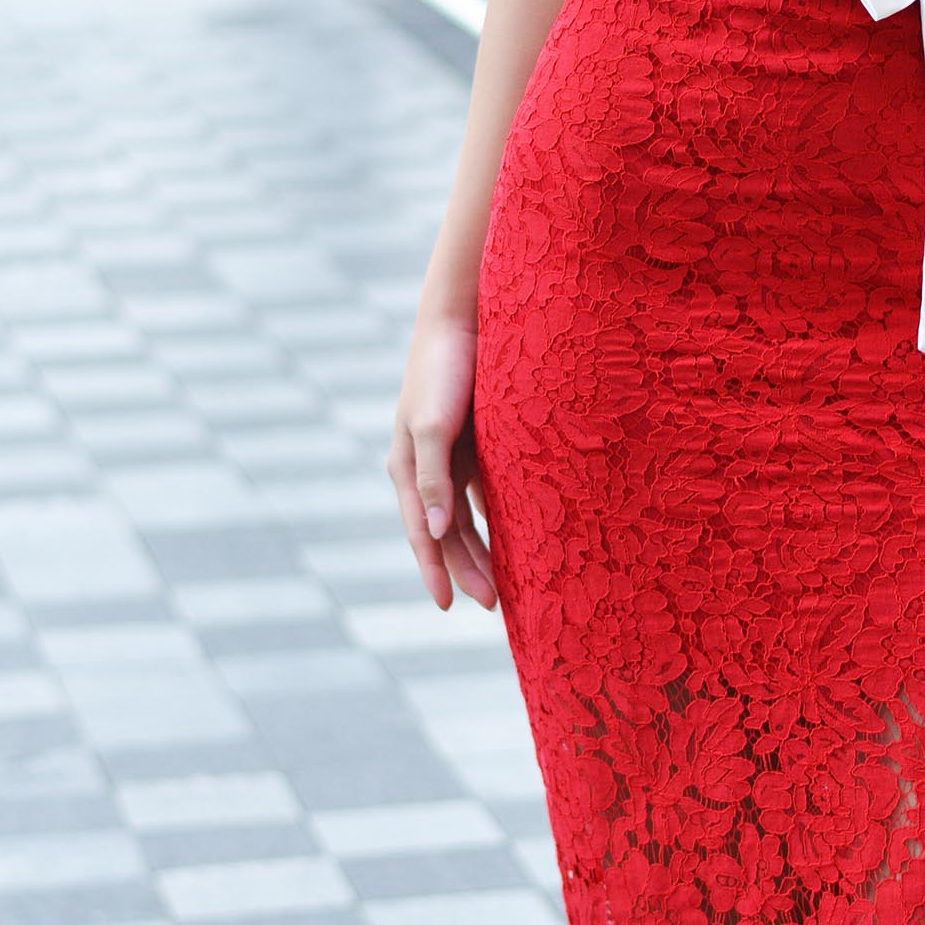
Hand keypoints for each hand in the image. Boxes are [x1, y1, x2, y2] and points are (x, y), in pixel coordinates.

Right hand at [387, 309, 498, 612]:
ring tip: (506, 583)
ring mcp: (450, 454)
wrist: (463, 317)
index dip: (435, 571)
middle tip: (495, 606)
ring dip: (483, 549)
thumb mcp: (434, 426)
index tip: (451, 607)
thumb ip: (432, 479)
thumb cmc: (443, 370)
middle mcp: (425, 467)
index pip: (421, 534)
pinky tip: (517, 535)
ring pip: (465, 516)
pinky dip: (497, 516)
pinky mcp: (475, 439)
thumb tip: (432, 533)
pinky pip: (484, 489)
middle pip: (445, 532)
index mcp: (406, 468)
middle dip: (467, 569)